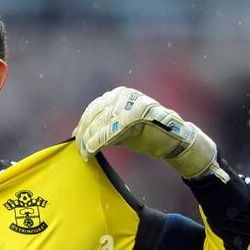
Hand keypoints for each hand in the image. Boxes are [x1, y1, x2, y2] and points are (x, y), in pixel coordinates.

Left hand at [73, 86, 227, 181]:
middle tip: (80, 152)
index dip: (83, 127)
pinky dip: (97, 142)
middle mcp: (124, 95)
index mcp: (119, 94)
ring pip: (100, 123)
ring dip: (89, 141)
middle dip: (84, 135)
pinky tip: (91, 152)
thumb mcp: (120, 128)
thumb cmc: (147, 135)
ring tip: (85, 154)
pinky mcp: (136, 114)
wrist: (173, 140)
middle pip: (94, 115)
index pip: (93, 109)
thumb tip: (76, 132)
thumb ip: (101, 127)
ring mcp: (131, 102)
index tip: (77, 143)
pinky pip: (110, 130)